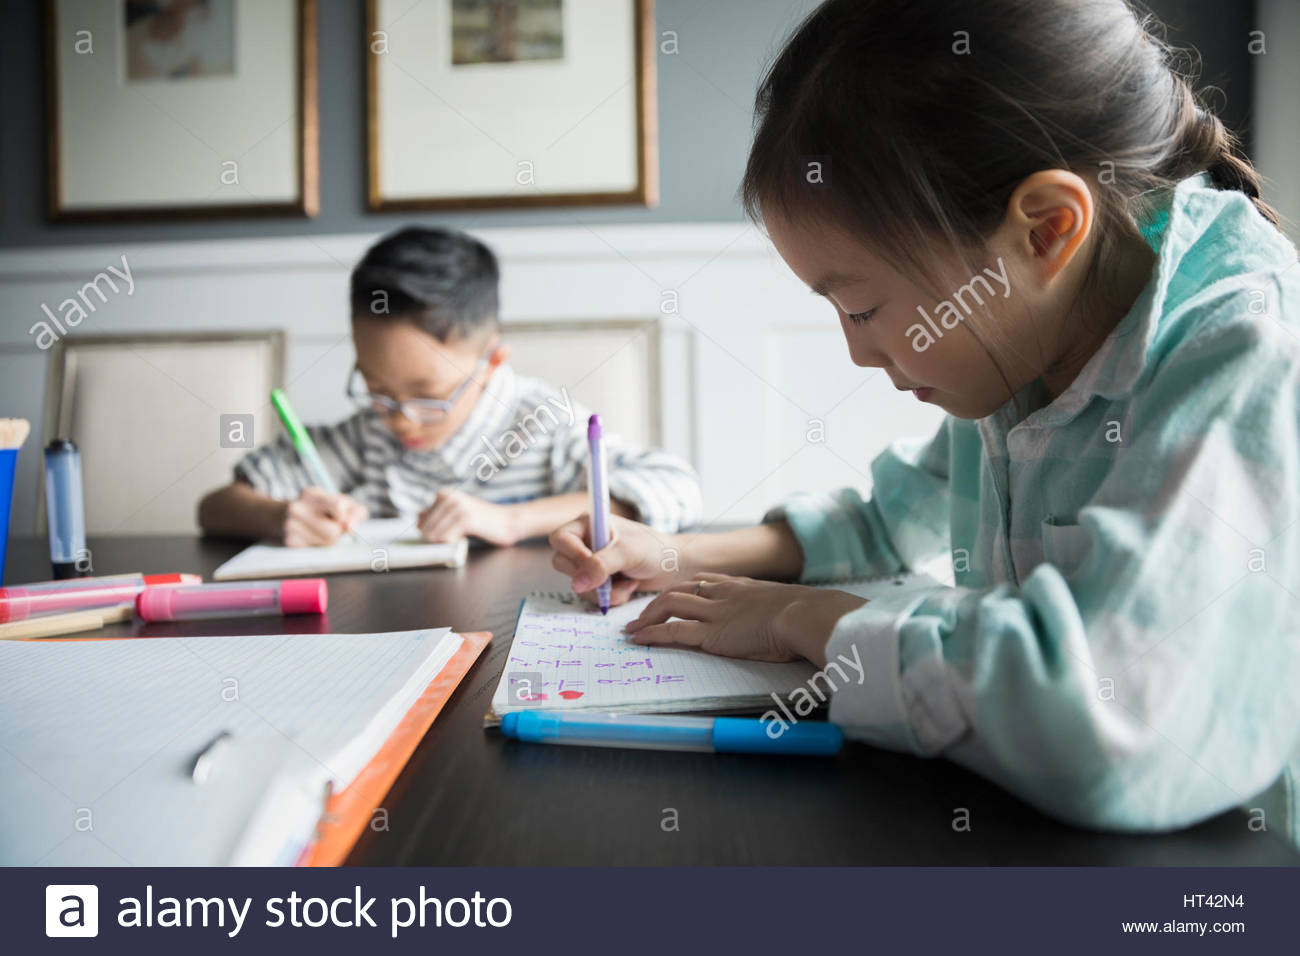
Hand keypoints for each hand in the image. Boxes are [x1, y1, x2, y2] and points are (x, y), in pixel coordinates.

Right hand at [282, 487, 367, 546]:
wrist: (280, 516)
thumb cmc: (319, 509)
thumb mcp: (338, 502)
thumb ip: (355, 511)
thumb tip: (351, 529)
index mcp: (311, 494)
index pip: (338, 506)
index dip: (344, 516)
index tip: (339, 517)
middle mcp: (297, 508)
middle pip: (334, 531)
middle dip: (338, 531)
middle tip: (328, 524)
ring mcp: (290, 527)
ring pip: (327, 543)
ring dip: (329, 540)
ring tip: (318, 531)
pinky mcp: (289, 543)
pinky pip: (317, 550)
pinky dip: (318, 546)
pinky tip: (309, 537)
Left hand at [418, 488, 517, 545]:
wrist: (508, 521)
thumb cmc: (482, 520)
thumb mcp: (458, 512)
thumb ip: (438, 513)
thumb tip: (417, 517)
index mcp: (445, 494)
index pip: (421, 519)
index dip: (429, 531)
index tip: (445, 533)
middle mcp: (450, 497)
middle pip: (425, 527)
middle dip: (434, 538)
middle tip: (454, 538)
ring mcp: (458, 507)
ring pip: (434, 534)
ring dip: (444, 541)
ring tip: (461, 536)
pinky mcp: (467, 519)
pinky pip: (446, 538)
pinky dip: (452, 543)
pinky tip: (464, 537)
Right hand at [549, 513, 679, 606]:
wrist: (673, 566)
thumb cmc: (654, 549)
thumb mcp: (628, 553)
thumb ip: (601, 565)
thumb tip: (576, 584)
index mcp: (589, 523)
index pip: (561, 539)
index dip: (573, 555)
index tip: (592, 566)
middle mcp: (585, 541)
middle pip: (563, 564)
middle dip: (590, 577)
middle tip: (612, 578)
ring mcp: (590, 562)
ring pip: (577, 584)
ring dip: (604, 591)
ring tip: (628, 582)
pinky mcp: (597, 580)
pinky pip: (590, 595)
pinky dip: (610, 597)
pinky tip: (628, 587)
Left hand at [624, 573, 866, 664]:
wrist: (806, 614)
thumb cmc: (809, 614)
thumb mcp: (793, 604)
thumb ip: (786, 610)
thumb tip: (800, 621)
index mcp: (743, 586)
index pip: (707, 580)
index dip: (687, 588)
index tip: (676, 594)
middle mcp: (724, 594)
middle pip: (681, 589)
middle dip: (658, 601)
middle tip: (643, 614)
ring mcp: (716, 612)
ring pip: (671, 605)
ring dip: (648, 616)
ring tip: (634, 628)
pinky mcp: (712, 634)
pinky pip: (674, 632)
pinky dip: (653, 634)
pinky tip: (640, 639)